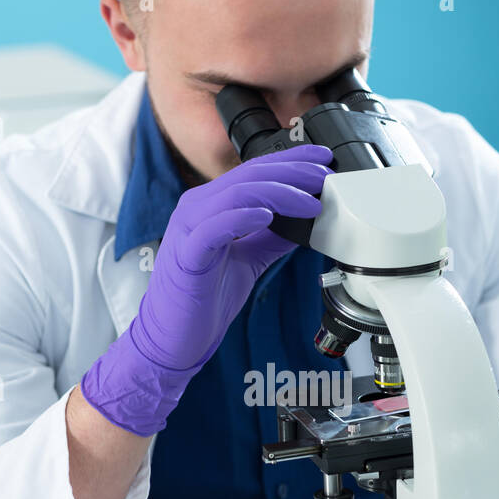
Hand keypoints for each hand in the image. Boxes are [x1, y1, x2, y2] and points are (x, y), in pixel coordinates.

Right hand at [81, 144, 332, 434]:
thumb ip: (271, 238)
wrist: (173, 338)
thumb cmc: (204, 299)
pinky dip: (242, 217)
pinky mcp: (187, 255)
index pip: (254, 172)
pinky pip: (214, 227)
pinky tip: (267, 216)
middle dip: (293, 172)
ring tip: (309, 202)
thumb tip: (305, 220)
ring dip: (279, 193)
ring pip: (236, 194)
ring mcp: (189, 228)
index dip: (291, 161)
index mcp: (211, 206)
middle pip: (249, 176)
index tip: (324, 161)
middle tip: (325, 177)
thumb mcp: (248, 260)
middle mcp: (197, 208)